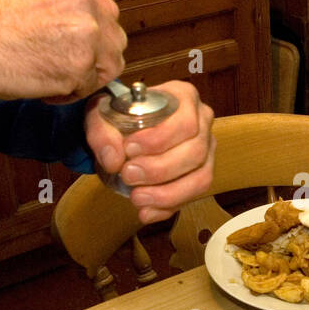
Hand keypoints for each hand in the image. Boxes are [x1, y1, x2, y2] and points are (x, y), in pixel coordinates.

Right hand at [0, 0, 126, 102]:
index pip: (103, 12)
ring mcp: (87, 32)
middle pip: (114, 37)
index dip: (93, 37)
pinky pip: (89, 87)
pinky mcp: (82, 63)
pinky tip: (45, 88)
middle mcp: (83, 2)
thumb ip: (59, 8)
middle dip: (96, 58)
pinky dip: (69, 94)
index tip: (79, 50)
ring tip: (55, 79)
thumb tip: (73, 30)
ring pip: (109, 64)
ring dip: (86, 77)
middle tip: (69, 69)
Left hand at [85, 81, 215, 224]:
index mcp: (184, 98)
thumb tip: (114, 161)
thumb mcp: (102, 114)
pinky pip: (193, 196)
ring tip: (137, 198)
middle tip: (128, 175)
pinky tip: (146, 211)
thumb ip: (102, 133)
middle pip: (196, 152)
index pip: (185, 121)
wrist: (122, 129)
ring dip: (168, 194)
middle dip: (160, 169)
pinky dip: (168, 207)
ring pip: (201, 178)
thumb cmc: (119, 115)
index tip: (129, 149)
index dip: (159, 140)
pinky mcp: (199, 175)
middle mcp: (202, 123)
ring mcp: (206, 151)